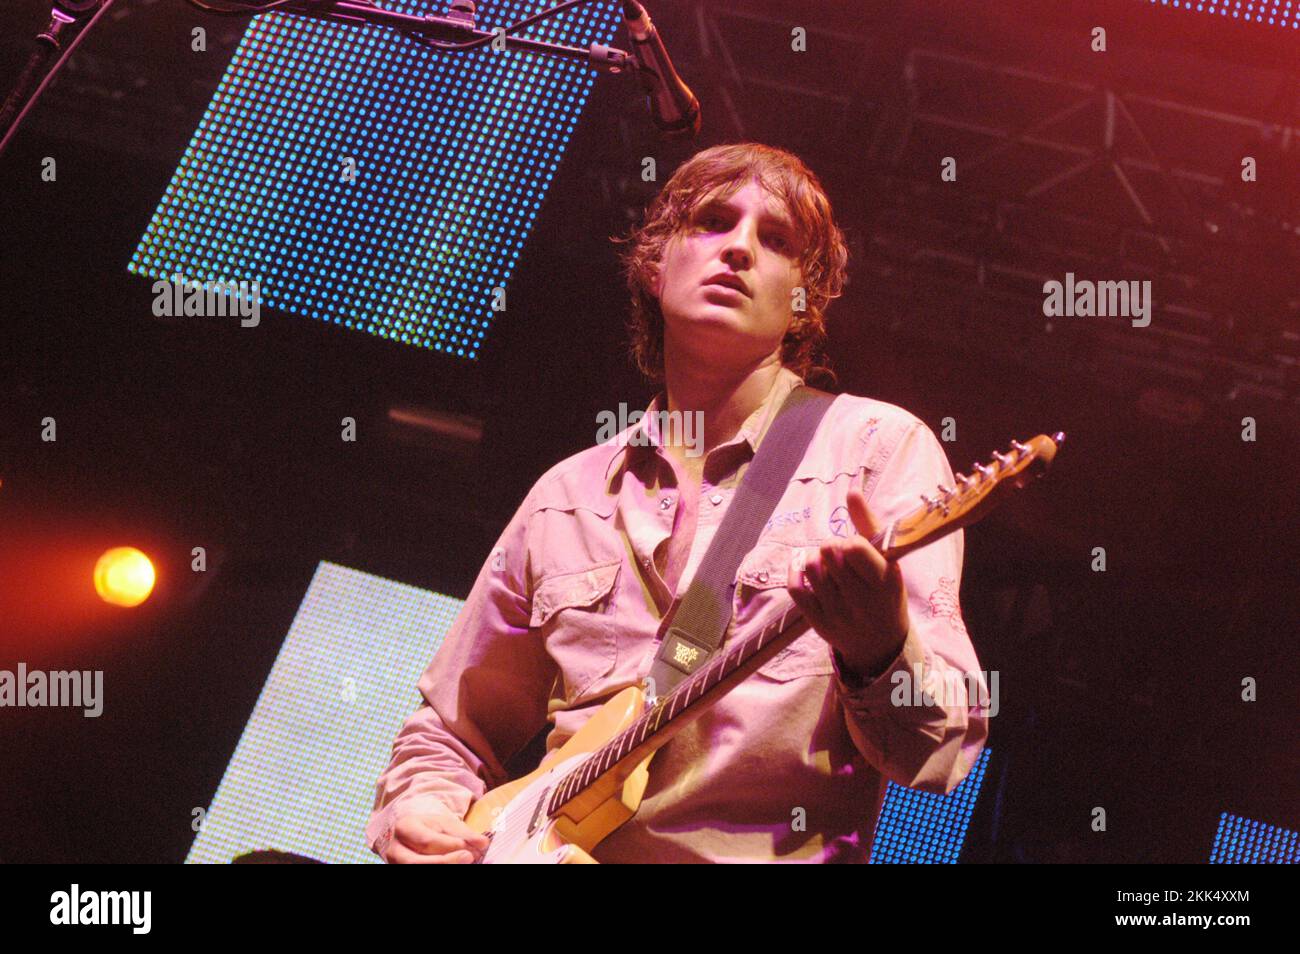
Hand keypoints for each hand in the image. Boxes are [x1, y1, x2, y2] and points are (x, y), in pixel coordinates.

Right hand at [380, 809, 489, 863]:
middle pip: (417, 862)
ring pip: (416, 870)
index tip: (471, 848)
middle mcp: (395, 849)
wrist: (415, 837)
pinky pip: (421, 876)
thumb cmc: (432, 829)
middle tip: (469, 858)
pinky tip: (457, 868)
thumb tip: (483, 843)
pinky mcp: (401, 871)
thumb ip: (464, 834)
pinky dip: (441, 871)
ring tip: (464, 864)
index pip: (427, 841)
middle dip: (446, 861)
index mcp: (405, 828)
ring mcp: (396, 865)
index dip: (450, 846)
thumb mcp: (447, 825)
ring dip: (444, 867)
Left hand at [788, 488, 908, 677]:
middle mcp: (862, 600)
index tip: (853, 548)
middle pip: (829, 553)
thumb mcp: (887, 561)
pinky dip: (796, 572)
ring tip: (826, 566)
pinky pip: (796, 588)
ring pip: (812, 567)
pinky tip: (805, 571)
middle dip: (831, 548)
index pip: (854, 547)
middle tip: (838, 557)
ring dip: (814, 559)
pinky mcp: (819, 623)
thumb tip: (852, 490)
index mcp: (884, 581)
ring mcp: (839, 613)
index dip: (848, 541)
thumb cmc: (883, 592)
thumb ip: (868, 525)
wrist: (880, 643)